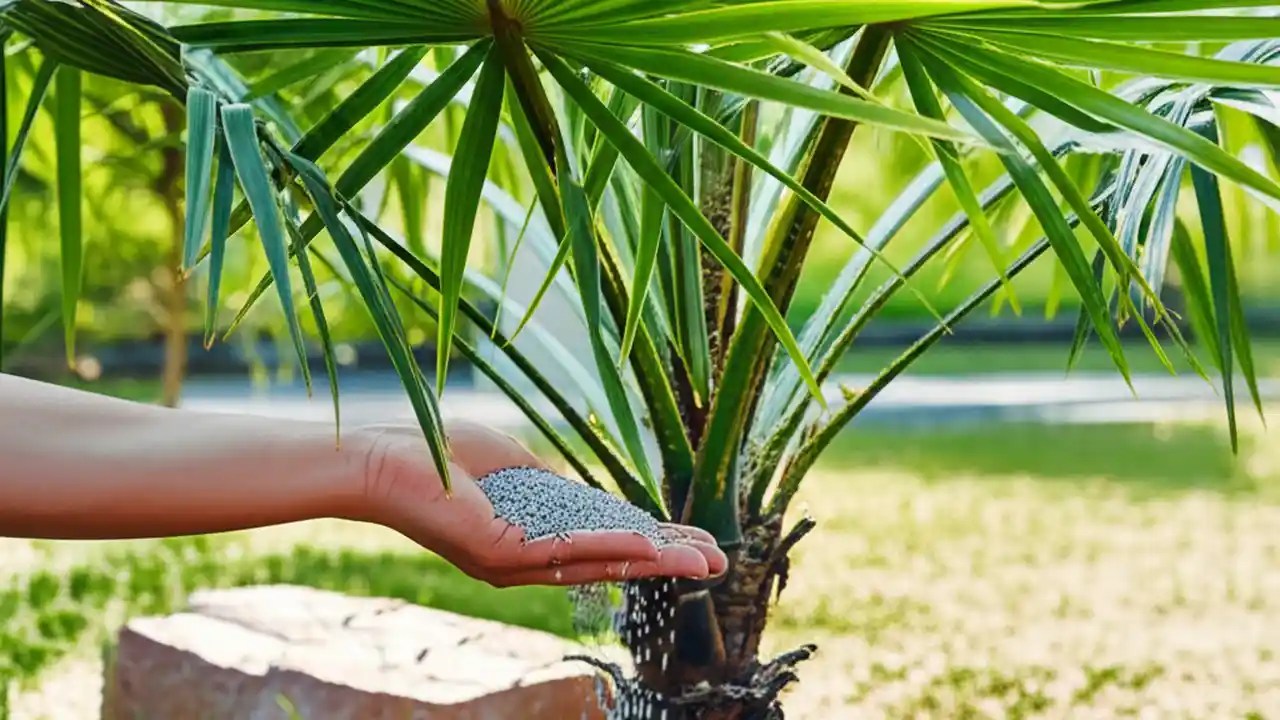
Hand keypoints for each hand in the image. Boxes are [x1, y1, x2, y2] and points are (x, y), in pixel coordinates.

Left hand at [349, 421, 727, 587]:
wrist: (380, 458)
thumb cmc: (437, 453)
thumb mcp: (511, 465)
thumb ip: (547, 484)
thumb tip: (578, 492)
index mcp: (530, 536)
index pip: (603, 540)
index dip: (652, 541)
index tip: (694, 539)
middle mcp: (525, 559)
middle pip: (611, 560)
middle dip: (667, 561)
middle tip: (719, 562)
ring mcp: (513, 561)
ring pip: (598, 562)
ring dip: (654, 561)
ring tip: (702, 561)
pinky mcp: (499, 553)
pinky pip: (565, 552)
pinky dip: (611, 544)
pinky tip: (650, 544)